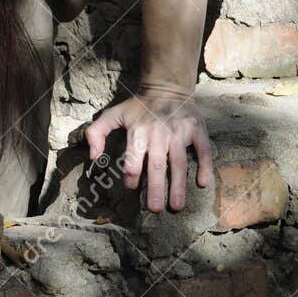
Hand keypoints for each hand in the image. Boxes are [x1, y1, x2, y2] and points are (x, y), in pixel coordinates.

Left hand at [85, 91, 212, 212]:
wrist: (167, 87)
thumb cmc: (137, 106)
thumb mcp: (112, 114)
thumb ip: (96, 133)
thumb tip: (93, 158)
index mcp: (138, 132)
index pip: (133, 161)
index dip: (131, 178)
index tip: (132, 189)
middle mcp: (159, 134)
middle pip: (156, 166)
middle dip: (155, 189)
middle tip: (155, 209)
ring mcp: (180, 133)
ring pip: (179, 163)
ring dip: (178, 186)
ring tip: (177, 206)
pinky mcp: (197, 130)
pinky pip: (203, 150)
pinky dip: (205, 166)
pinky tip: (203, 183)